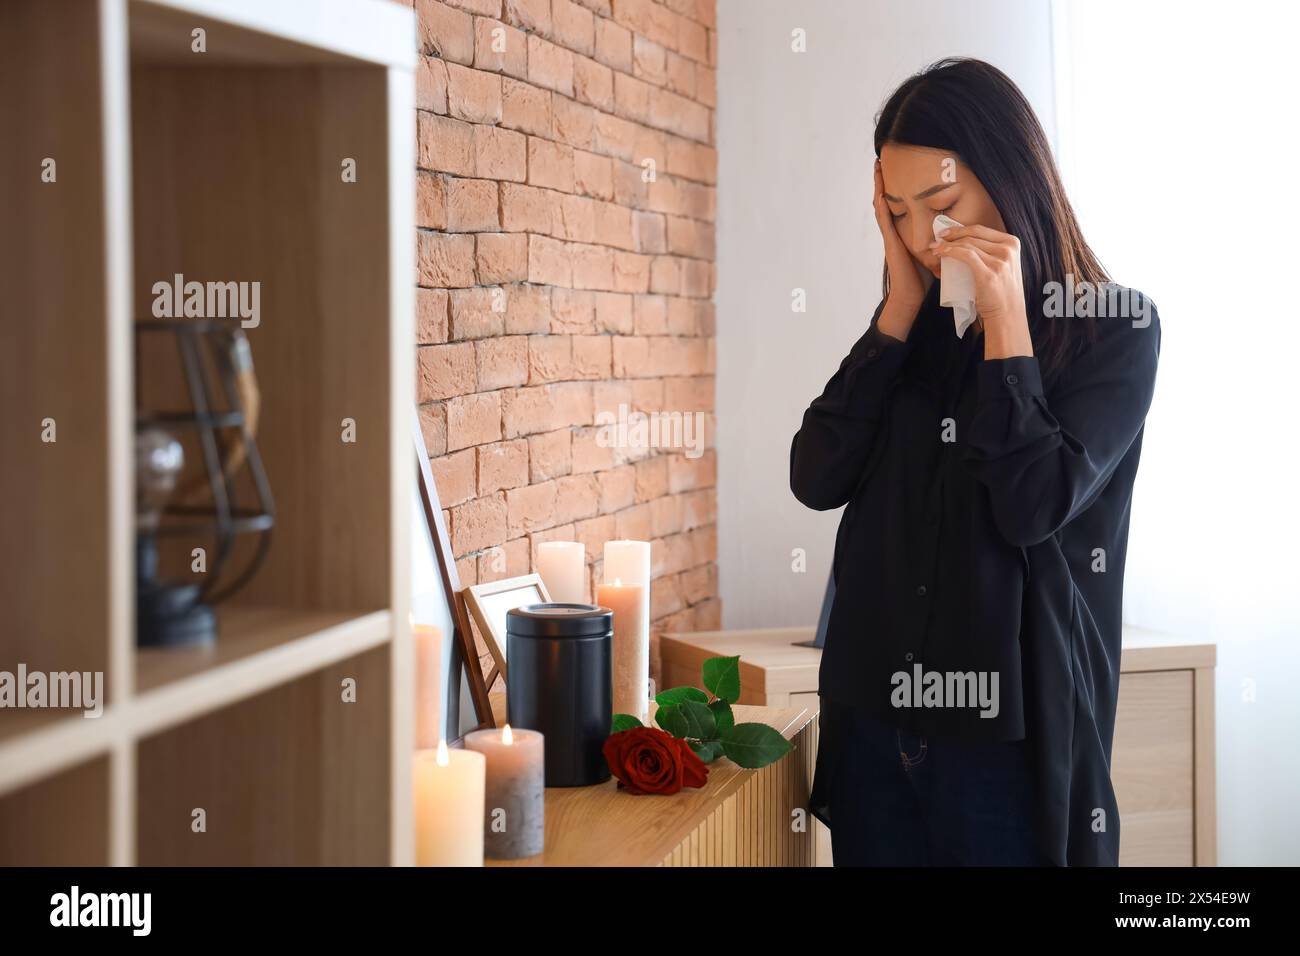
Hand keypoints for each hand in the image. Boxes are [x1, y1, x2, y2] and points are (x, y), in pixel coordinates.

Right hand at [872, 160, 927, 337]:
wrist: (911, 297)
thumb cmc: (924, 278)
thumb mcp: (936, 252)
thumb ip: (943, 240)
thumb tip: (962, 231)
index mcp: (905, 231)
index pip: (902, 203)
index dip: (900, 185)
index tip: (902, 167)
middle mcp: (896, 230)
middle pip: (889, 199)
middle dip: (885, 180)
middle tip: (882, 160)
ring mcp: (891, 236)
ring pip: (882, 206)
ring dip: (878, 187)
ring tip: (877, 168)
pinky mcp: (890, 244)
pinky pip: (884, 222)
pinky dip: (881, 207)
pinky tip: (879, 194)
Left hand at [930, 223, 1033, 357]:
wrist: (1007, 314)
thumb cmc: (1000, 292)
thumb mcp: (1002, 265)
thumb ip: (989, 253)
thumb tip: (960, 243)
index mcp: (1012, 243)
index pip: (981, 230)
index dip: (960, 229)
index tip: (945, 233)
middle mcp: (1008, 249)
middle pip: (972, 236)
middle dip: (951, 236)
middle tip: (936, 241)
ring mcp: (1000, 261)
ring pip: (967, 245)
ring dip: (947, 245)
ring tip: (935, 250)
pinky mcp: (989, 274)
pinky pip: (966, 255)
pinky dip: (950, 252)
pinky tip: (941, 254)